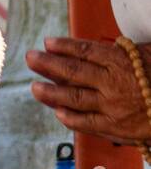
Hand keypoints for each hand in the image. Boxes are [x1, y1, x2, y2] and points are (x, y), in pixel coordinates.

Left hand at [27, 37, 150, 145]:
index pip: (87, 51)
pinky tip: (55, 110)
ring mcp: (109, 106)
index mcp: (123, 61)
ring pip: (72, 98)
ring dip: (49, 92)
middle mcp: (112, 83)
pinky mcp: (112, 126)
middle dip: (48, 64)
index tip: (47, 42)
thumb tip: (103, 48)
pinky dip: (67, 116)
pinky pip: (83, 122)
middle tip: (30, 58)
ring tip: (33, 87)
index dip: (65, 46)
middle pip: (72, 72)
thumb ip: (126, 53)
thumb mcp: (149, 55)